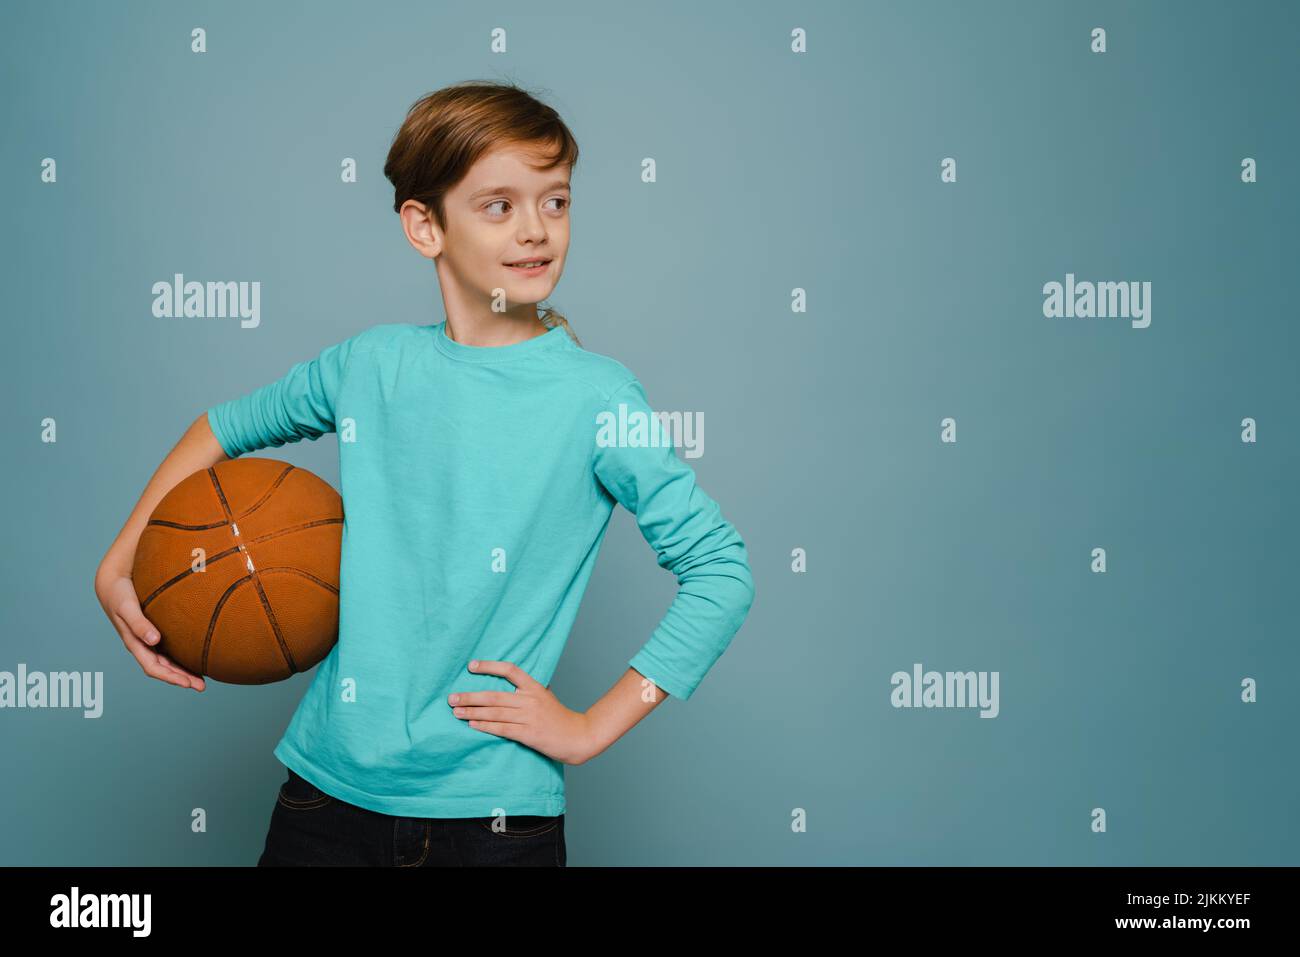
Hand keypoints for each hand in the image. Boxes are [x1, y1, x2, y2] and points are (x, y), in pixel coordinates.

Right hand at [94, 571, 205, 691]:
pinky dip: (180, 657)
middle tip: (201, 687)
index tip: (187, 684)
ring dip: (183, 671)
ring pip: (167, 661)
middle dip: (181, 679)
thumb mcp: (127, 607)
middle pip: (163, 668)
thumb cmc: (119, 593)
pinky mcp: (154, 630)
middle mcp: (142, 644)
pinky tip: (194, 657)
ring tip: (201, 679)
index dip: (170, 677)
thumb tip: (154, 641)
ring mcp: (148, 639)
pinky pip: (169, 649)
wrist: (113, 582)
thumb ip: (139, 624)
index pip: (154, 667)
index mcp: (134, 643)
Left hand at [449, 660, 591, 764]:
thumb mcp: (546, 697)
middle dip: (470, 696)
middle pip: (494, 695)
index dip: (489, 666)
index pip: (510, 670)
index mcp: (534, 687)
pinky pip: (502, 729)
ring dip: (472, 712)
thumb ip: (528, 690)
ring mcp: (529, 717)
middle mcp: (530, 699)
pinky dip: (485, 726)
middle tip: (452, 698)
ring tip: (456, 711)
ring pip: (495, 712)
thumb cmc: (559, 717)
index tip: (470, 666)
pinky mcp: (528, 734)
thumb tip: (510, 684)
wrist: (577, 737)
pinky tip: (472, 724)